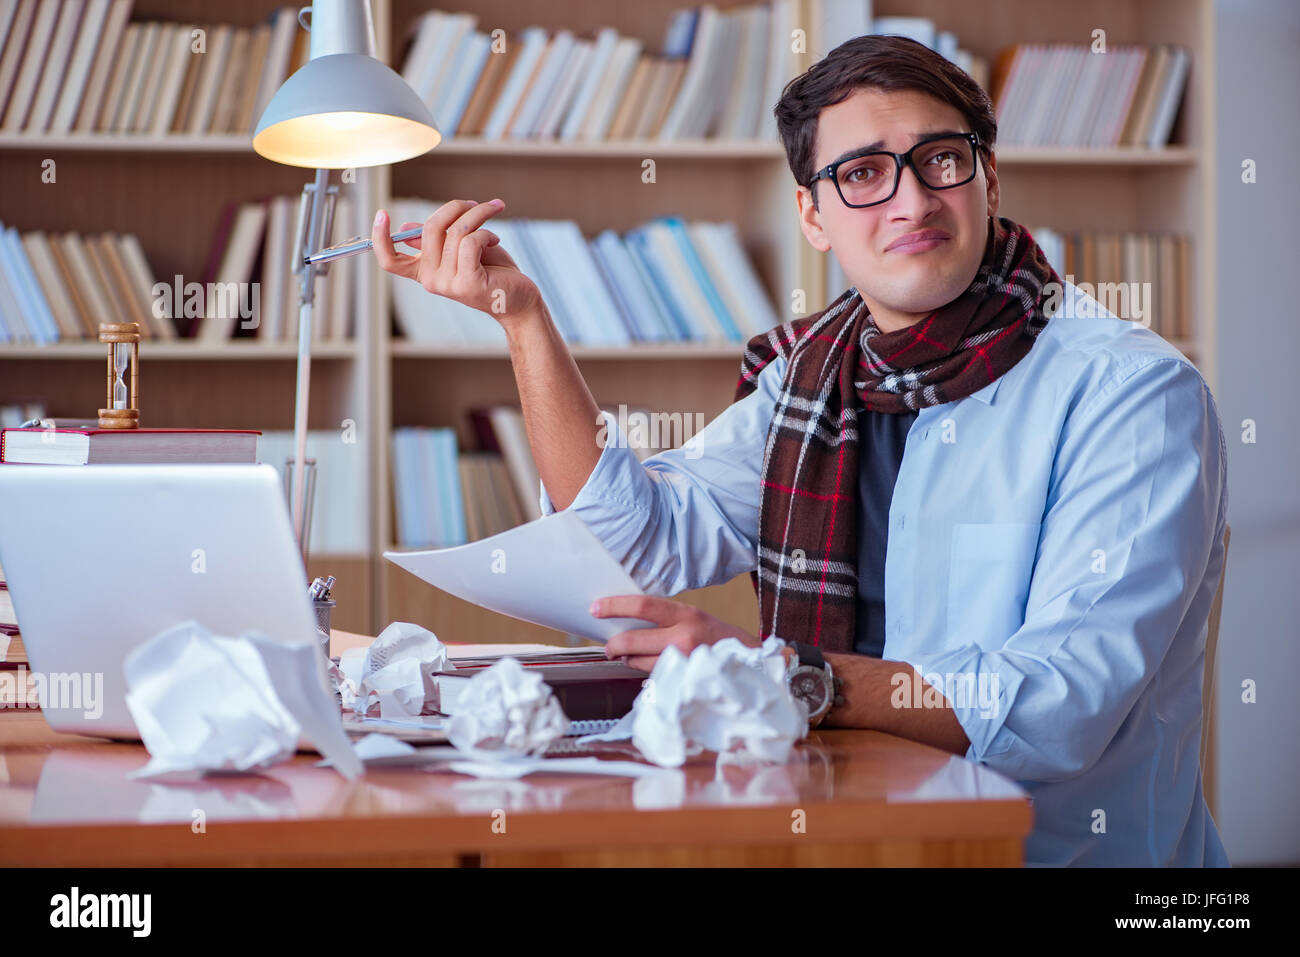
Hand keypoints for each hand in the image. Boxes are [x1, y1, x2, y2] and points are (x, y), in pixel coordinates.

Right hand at [370, 199, 542, 325]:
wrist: (519, 300)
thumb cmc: (493, 273)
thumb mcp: (461, 250)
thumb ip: (437, 239)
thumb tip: (407, 227)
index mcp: (424, 272)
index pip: (390, 260)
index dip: (380, 238)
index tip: (381, 214)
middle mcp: (431, 280)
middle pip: (429, 228)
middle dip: (456, 207)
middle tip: (476, 205)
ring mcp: (447, 284)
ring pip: (455, 231)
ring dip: (478, 215)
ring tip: (493, 213)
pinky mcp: (468, 283)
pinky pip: (470, 242)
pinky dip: (486, 233)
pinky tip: (495, 238)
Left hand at [593, 595, 762, 671]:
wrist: (755, 666)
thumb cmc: (722, 640)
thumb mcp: (697, 619)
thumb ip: (668, 620)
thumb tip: (629, 622)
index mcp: (687, 615)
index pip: (643, 605)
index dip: (615, 606)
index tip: (596, 608)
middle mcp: (683, 638)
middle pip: (632, 640)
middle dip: (614, 645)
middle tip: (609, 647)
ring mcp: (683, 664)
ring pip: (639, 664)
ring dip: (630, 661)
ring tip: (633, 657)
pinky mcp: (682, 684)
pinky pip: (653, 679)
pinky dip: (648, 674)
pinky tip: (656, 670)